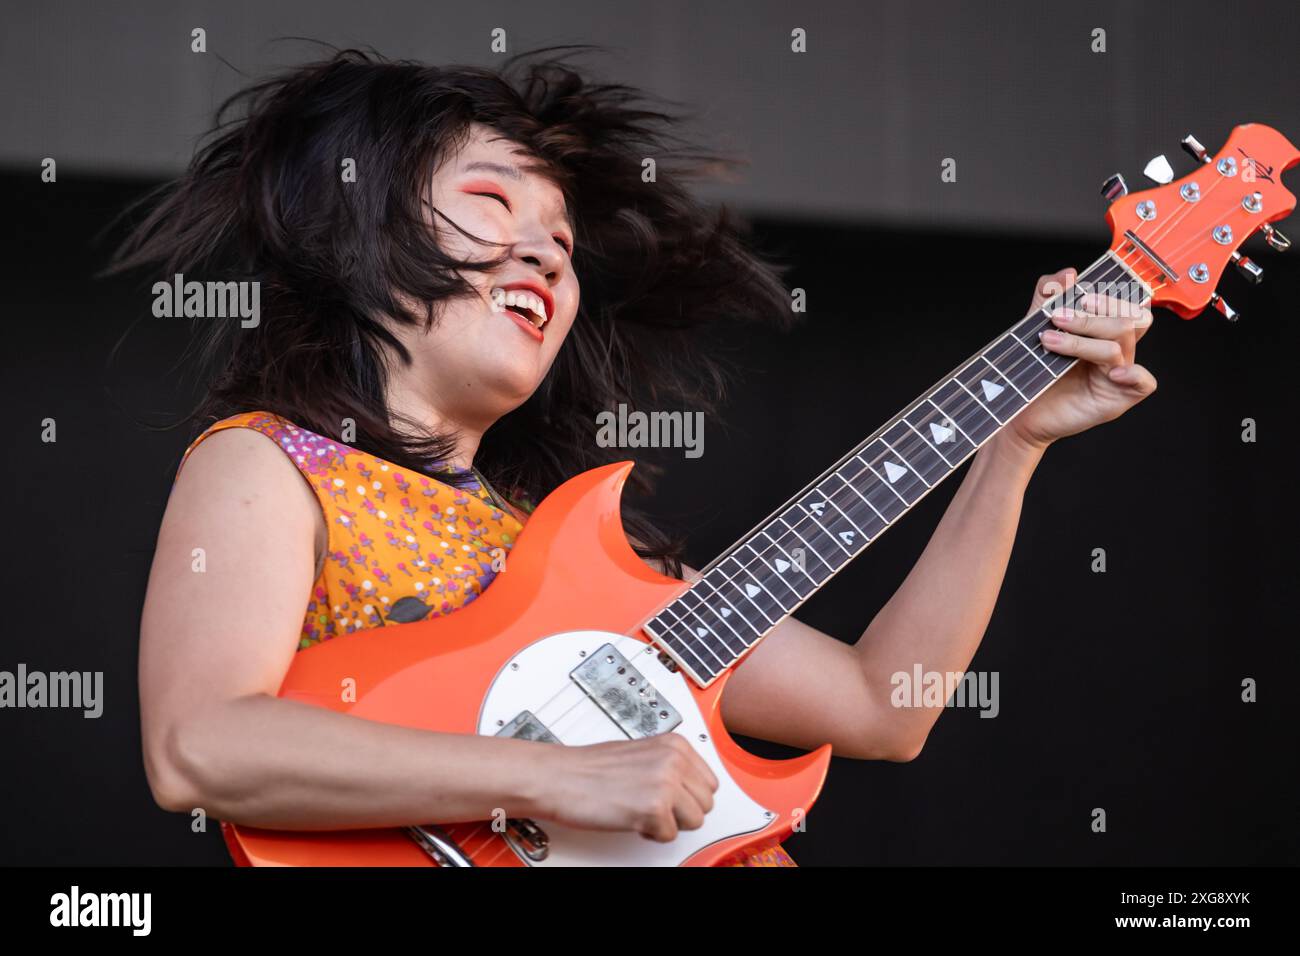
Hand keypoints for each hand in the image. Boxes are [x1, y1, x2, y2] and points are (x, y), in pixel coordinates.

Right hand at [534, 733, 717, 841]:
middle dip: (682, 811)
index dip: (688, 796)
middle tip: (653, 806)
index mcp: (674, 744)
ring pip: (695, 821)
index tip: (671, 798)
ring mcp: (665, 782)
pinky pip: (670, 836)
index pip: (709, 782)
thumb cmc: (590, 768)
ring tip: (642, 811)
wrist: (559, 777)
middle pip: (706, 803)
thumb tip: (691, 785)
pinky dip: (650, 834)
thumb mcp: (642, 753)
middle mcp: (674, 760)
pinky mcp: (654, 808)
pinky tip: (632, 818)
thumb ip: (669, 765)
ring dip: (669, 823)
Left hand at [1005, 267, 1157, 450]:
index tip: (1079, 294)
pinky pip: (1144, 383)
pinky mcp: (1118, 399)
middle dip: (1093, 316)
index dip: (1108, 296)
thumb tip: (1068, 274)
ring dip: (1083, 340)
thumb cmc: (1031, 374)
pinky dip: (1133, 374)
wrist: (1019, 414)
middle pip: (1127, 321)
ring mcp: (1118, 375)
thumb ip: (1047, 299)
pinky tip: (1112, 372)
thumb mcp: (1033, 329)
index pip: (1123, 305)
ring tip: (1049, 340)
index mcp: (1102, 331)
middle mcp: (1115, 350)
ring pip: (1119, 346)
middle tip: (1059, 317)